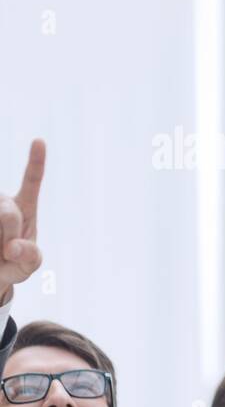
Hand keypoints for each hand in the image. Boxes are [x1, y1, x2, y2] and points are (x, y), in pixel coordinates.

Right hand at [0, 139, 45, 302]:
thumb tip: (13, 247)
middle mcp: (2, 203)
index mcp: (24, 209)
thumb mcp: (29, 265)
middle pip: (7, 212)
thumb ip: (31, 257)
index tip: (39, 141)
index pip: (31, 182)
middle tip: (7, 251)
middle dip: (9, 235)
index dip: (35, 161)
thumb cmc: (11, 266)